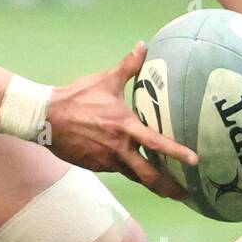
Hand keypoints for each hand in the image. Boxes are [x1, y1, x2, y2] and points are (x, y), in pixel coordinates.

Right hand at [48, 42, 197, 199]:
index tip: (195, 161)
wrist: (46, 118)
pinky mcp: (95, 166)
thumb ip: (128, 66)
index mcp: (125, 127)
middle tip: (185, 195)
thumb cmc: (77, 98)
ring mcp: (106, 160)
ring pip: (134, 176)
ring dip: (152, 185)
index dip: (177, 153)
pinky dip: (128, 172)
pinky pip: (117, 170)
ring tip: (167, 191)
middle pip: (149, 175)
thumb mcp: (105, 80)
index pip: (157, 143)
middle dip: (168, 187)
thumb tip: (143, 45)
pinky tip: (134, 171)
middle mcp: (119, 148)